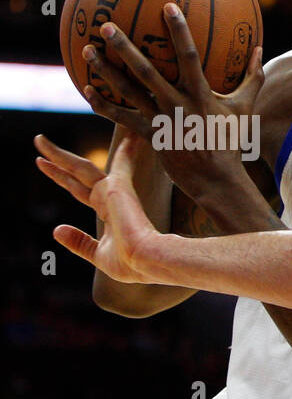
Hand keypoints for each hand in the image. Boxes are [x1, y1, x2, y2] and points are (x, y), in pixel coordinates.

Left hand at [34, 134, 165, 283]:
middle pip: (77, 174)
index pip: (79, 190)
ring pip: (80, 167)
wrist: (148, 262)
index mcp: (108, 214)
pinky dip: (125, 148)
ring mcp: (114, 193)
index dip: (60, 177)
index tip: (41, 163)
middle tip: (37, 140)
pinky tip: (127, 134)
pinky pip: (119, 161)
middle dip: (56, 158)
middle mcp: (110, 199)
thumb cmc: (130, 264)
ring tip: (39, 139)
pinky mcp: (119, 187)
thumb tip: (56, 230)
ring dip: (58, 154)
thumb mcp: (99, 255)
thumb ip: (79, 242)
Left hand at [80, 0, 263, 200]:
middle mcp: (178, 104)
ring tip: (88, 50)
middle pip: (147, 71)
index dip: (179, 30)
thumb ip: (252, 77)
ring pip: (128, 92)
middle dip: (125, 47)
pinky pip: (121, 118)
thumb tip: (259, 48)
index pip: (189, 56)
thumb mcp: (244, 108)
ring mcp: (161, 120)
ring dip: (106, 70)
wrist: (217, 179)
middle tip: (106, 25)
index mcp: (201, 94)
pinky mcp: (150, 136)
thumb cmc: (231, 140)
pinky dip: (103, 104)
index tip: (168, 6)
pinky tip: (88, 89)